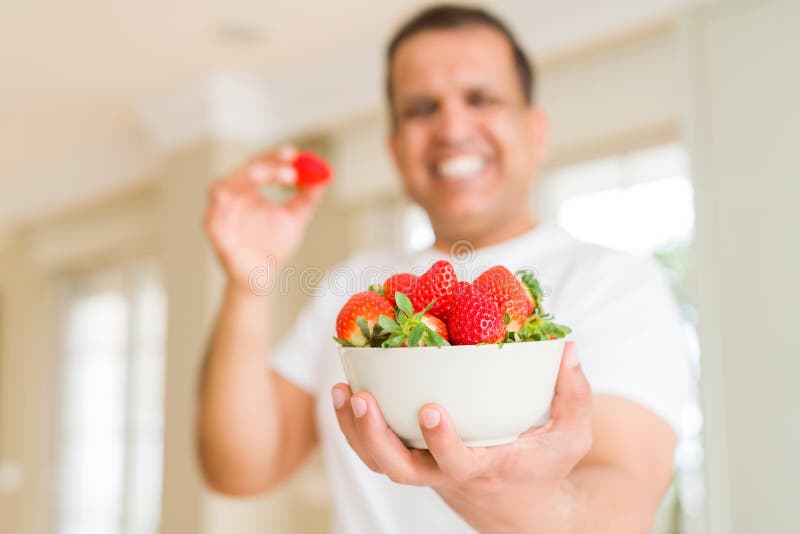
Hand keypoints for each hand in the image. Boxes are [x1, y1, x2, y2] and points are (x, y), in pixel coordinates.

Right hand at [204, 145, 327, 289]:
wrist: (263, 277)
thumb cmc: (275, 244)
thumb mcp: (296, 218)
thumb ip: (308, 196)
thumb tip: (325, 174)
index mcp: (249, 188)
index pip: (260, 163)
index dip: (274, 157)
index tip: (293, 153)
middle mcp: (232, 196)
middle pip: (243, 172)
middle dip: (264, 167)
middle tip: (288, 170)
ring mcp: (221, 215)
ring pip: (223, 189)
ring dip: (241, 180)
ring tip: (259, 175)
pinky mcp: (215, 235)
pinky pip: (212, 220)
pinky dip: (218, 208)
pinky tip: (225, 199)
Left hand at [331, 342, 592, 531]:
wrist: (519, 509)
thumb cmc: (544, 466)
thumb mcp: (571, 437)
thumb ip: (573, 395)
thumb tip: (568, 349)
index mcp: (485, 470)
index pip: (457, 464)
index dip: (442, 441)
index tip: (430, 409)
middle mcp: (446, 475)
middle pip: (400, 468)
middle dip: (375, 436)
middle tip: (361, 398)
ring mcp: (424, 471)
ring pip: (379, 462)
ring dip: (354, 430)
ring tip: (342, 391)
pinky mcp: (412, 461)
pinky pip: (375, 450)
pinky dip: (354, 428)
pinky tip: (344, 394)